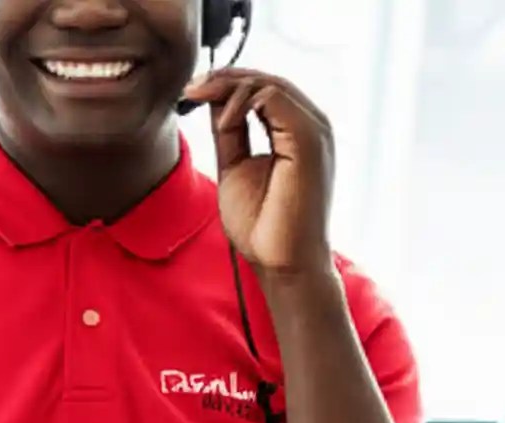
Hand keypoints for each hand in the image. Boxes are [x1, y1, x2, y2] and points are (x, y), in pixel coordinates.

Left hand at [182, 69, 335, 275]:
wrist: (281, 263)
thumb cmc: (263, 225)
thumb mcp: (235, 166)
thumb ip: (229, 132)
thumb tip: (213, 99)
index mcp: (297, 132)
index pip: (264, 90)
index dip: (227, 83)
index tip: (191, 91)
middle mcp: (312, 126)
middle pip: (267, 80)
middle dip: (224, 78)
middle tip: (190, 88)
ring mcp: (314, 131)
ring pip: (270, 83)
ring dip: (230, 85)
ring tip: (200, 96)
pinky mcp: (309, 140)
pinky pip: (275, 98)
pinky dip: (243, 99)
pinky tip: (222, 117)